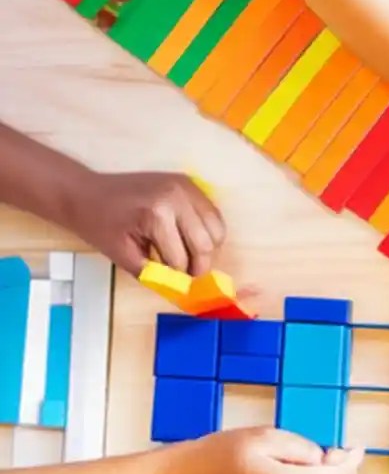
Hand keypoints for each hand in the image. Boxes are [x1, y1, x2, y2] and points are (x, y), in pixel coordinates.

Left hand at [63, 171, 224, 276]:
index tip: (175, 284)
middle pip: (206, 243)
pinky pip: (212, 214)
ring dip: (206, 248)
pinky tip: (189, 238)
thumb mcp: (122, 255)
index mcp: (157, 214)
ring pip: (217, 229)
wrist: (85, 192)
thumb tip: (181, 289)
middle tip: (186, 275)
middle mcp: (178, 197)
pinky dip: (207, 231)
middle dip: (198, 265)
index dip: (177, 276)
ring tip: (187, 255)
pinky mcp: (189, 184)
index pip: (181, 257)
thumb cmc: (98, 224)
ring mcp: (186, 187)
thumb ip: (154, 274)